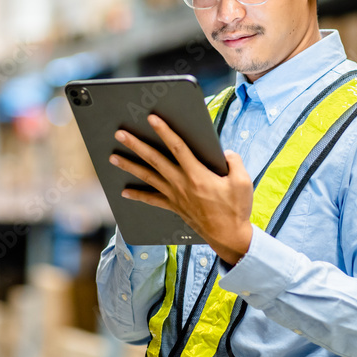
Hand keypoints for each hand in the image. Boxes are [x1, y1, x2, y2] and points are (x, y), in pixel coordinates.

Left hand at [109, 114, 253, 264]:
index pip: (177, 147)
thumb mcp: (243, 181)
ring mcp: (175, 196)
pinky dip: (137, 195)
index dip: (164, 131)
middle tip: (120, 134)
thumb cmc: (236, 209)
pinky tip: (124, 191)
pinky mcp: (174, 206)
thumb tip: (224, 152)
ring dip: (129, 166)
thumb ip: (233, 161)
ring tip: (113, 157)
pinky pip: (152, 200)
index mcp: (198, 175)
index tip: (152, 119)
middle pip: (154, 159)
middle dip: (136, 145)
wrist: (229, 237)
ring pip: (148, 177)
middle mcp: (182, 184)